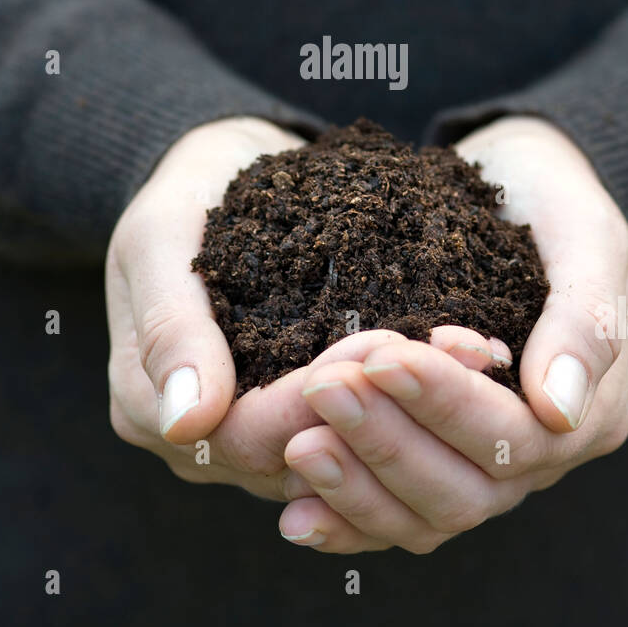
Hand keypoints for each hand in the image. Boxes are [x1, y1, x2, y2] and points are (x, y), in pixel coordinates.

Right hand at [106, 116, 482, 500]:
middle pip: (301, 456)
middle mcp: (204, 443)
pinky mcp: (309, 415)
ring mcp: (258, 437)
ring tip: (477, 351)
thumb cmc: (185, 192)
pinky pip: (365, 429)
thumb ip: (168, 324)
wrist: (222, 170)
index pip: (243, 438)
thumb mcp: (162, 236)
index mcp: (150, 408)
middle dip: (383, 406)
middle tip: (454, 346)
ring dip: (414, 408)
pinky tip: (472, 355)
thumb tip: (186, 423)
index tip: (380, 342)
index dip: (313, 402)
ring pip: (344, 452)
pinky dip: (417, 400)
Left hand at [278, 115, 627, 552]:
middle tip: (321, 387)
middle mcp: (539, 459)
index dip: (445, 403)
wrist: (515, 192)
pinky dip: (347, 522)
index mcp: (585, 413)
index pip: (512, 436)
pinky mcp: (435, 464)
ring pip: (426, 517)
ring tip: (296, 447)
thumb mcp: (586, 236)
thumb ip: (587, 320)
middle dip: (388, 443)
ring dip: (358, 487)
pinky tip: (294, 514)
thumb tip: (560, 410)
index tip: (380, 358)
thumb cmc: (552, 202)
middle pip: (465, 489)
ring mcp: (485, 471)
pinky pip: (394, 518)